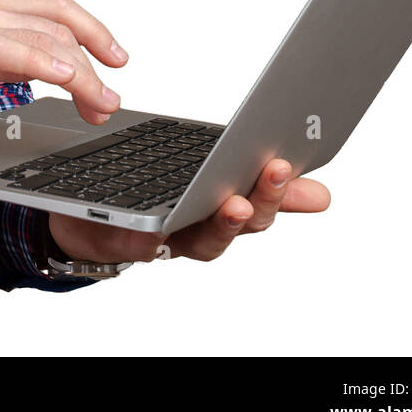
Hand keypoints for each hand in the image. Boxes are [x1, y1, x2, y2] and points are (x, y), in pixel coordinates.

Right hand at [0, 0, 127, 121]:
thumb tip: (21, 67)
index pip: (47, 4)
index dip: (88, 27)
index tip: (112, 56)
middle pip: (57, 17)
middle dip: (97, 50)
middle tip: (115, 87)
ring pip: (43, 37)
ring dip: (83, 72)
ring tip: (102, 101)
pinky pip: (8, 50)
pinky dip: (45, 62)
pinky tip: (66, 80)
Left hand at [46, 158, 331, 264]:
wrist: (91, 220)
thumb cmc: (155, 197)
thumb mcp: (207, 179)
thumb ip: (256, 182)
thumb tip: (320, 192)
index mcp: (221, 207)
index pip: (264, 202)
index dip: (288, 193)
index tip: (310, 176)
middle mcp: (202, 229)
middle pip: (241, 222)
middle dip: (262, 199)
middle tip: (276, 170)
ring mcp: (169, 238)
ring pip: (203, 240)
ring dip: (223, 223)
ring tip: (234, 202)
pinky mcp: (128, 240)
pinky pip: (141, 241)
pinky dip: (152, 235)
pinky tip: (159, 224)